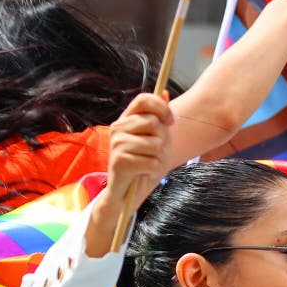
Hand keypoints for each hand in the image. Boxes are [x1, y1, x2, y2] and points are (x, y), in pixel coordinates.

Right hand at [106, 91, 173, 207]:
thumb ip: (159, 118)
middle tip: (155, 153)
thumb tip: (165, 93)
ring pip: (154, 144)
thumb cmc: (143, 164)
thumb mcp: (156, 139)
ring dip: (158, 158)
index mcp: (126, 119)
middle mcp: (118, 128)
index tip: (170, 122)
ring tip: (148, 164)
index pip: (144, 100)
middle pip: (153, 123)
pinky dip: (153, 171)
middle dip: (162, 141)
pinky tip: (143, 173)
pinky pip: (151, 162)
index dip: (161, 108)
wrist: (128, 193)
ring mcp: (117, 144)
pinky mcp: (120, 161)